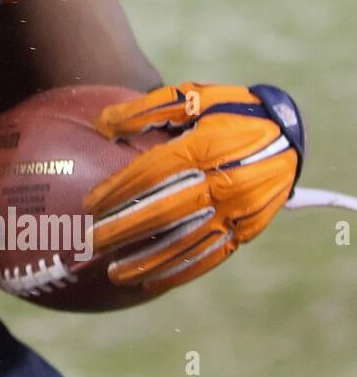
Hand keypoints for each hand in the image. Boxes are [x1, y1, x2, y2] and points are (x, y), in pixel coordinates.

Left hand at [83, 83, 304, 293]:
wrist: (288, 131)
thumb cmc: (228, 110)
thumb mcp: (190, 96)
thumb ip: (145, 110)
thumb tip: (101, 125)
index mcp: (203, 149)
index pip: (149, 176)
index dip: (117, 191)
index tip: (88, 204)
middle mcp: (221, 183)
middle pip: (163, 212)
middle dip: (123, 230)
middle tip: (90, 243)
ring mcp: (237, 210)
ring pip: (185, 242)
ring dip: (147, 260)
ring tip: (114, 274)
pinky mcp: (248, 228)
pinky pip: (211, 254)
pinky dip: (181, 270)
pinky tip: (154, 280)